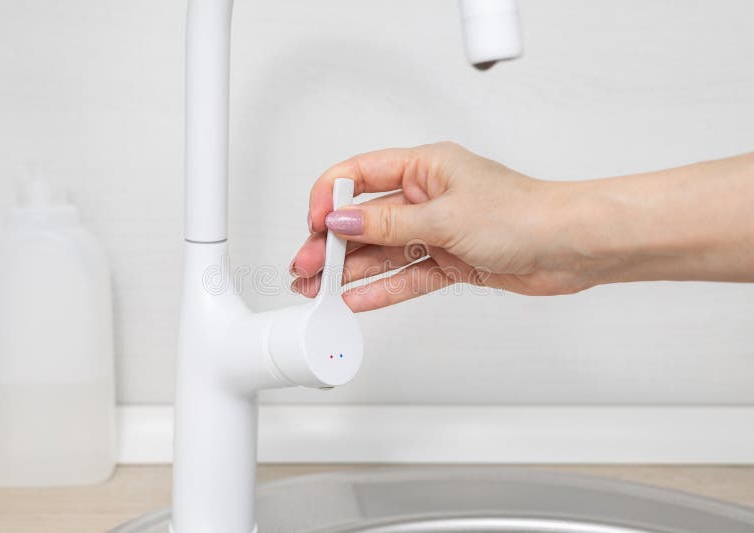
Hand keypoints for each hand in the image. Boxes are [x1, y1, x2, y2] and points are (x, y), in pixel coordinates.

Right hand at [289, 142, 598, 311]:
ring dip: (350, 271)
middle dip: (332, 244)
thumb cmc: (525, 214)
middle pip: (366, 219)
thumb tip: (342, 219)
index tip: (314, 224)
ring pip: (382, 251)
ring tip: (320, 290)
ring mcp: (437, 231)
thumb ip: (389, 223)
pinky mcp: (450, 261)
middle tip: (306, 268)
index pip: (360, 175)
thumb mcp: (446, 216)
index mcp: (424, 167)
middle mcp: (427, 197)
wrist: (570, 247)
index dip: (331, 198)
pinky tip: (356, 299)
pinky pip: (406, 275)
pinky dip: (382, 288)